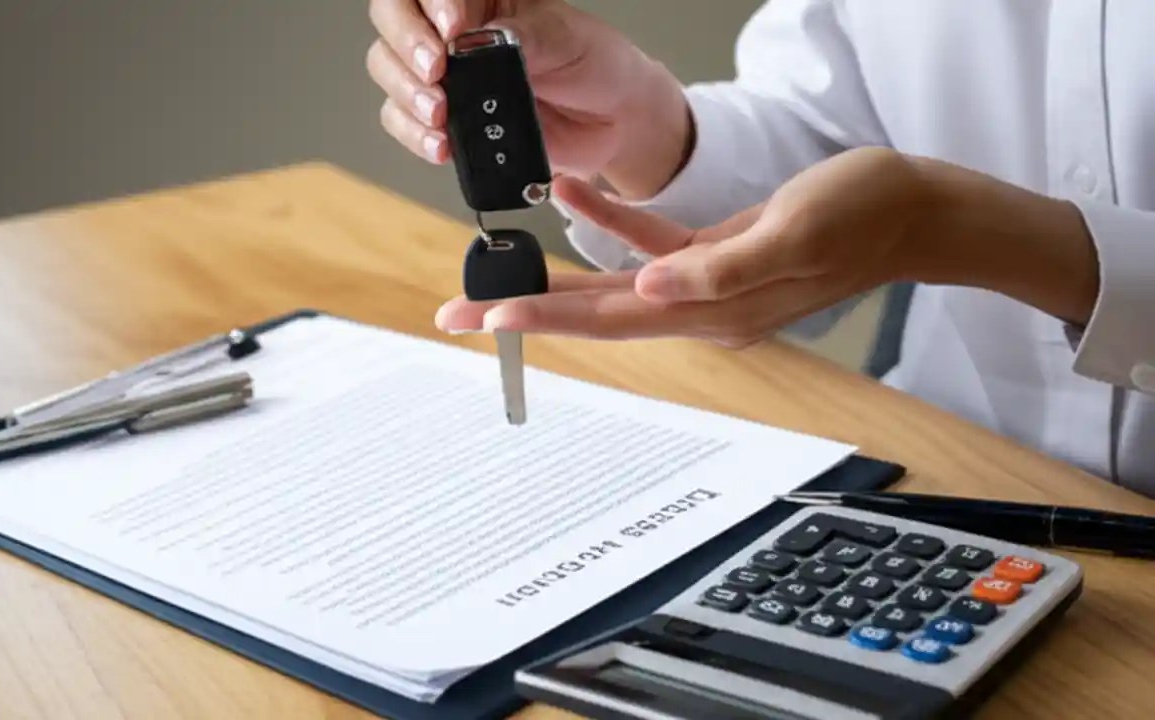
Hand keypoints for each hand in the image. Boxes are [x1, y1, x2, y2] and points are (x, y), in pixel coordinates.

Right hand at [366, 0, 691, 198]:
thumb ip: (523, 36)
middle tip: (436, 72)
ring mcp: (446, 72)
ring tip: (440, 114)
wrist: (613, 122)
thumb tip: (477, 42)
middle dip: (407, 47)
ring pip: (390, 69)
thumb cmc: (597, 66)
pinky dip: (414, 134)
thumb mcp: (568, 38)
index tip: (453, 31)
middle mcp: (454, 27)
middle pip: (393, 19)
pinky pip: (403, 120)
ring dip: (407, 93)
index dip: (431, 4)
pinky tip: (440, 143)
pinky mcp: (446, 116)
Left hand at [434, 147, 1099, 343]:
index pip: (612, 320)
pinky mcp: (716, 252)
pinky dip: (612, 219)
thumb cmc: (865, 216)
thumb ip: (718, 269)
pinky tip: (576, 194)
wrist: (914, 209)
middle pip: (595, 314)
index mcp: (714, 312)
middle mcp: (701, 306)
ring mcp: (705, 283)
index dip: (547, 319)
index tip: (490, 318)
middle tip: (458, 317)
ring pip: (612, 284)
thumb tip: (650, 289)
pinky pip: (650, 240)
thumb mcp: (792, 235)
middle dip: (526, 314)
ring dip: (555, 277)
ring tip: (495, 274)